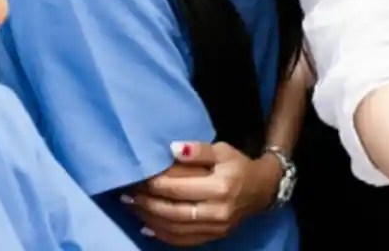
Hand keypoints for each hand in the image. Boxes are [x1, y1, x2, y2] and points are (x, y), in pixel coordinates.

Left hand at [125, 141, 278, 246]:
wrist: (262, 189)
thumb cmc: (238, 166)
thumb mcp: (222, 150)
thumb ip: (198, 150)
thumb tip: (171, 149)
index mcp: (221, 187)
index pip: (178, 188)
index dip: (154, 184)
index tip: (137, 177)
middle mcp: (218, 211)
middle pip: (173, 211)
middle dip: (146, 203)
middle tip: (126, 194)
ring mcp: (216, 228)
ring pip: (175, 228)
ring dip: (149, 219)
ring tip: (131, 207)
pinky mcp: (213, 237)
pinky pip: (183, 240)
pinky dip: (161, 234)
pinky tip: (146, 225)